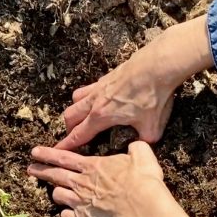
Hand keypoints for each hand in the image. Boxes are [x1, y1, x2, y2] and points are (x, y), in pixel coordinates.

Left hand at [29, 142, 200, 216]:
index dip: (47, 154)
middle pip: (55, 176)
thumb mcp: (142, 155)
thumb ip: (135, 148)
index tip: (35, 152)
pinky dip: (67, 215)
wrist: (142, 208)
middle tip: (30, 169)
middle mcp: (81, 183)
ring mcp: (80, 203)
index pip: (64, 157)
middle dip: (40, 171)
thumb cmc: (143, 180)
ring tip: (58, 193)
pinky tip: (69, 215)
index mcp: (92, 166)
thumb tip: (135, 145)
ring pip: (59, 196)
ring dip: (57, 193)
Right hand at [56, 16, 213, 149]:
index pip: (78, 135)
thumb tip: (144, 146)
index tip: (58, 151)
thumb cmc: (153, 96)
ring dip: (75, 110)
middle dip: (68, 129)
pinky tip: (100, 98)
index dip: (67, 145)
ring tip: (82, 117)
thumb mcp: (153, 128)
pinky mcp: (108, 76)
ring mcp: (100, 86)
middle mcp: (95, 101)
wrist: (158, 66)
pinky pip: (90, 87)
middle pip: (70, 116)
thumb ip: (145, 141)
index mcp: (101, 116)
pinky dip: (88, 96)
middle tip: (72, 136)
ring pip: (76, 99)